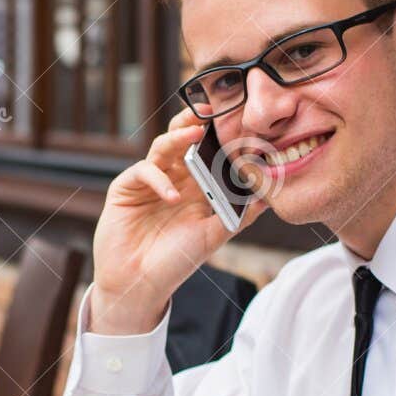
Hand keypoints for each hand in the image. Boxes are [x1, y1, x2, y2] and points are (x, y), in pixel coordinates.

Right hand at [89, 107, 266, 334]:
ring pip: (162, 146)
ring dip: (178, 138)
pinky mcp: (126, 188)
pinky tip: (172, 196)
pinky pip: (144, 171)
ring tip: (194, 135)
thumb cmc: (176, 260)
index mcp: (195, 184)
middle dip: (194, 122)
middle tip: (209, 111)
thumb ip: (239, 215)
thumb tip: (269, 198)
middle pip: (183, 138)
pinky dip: (159, 180)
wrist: (140, 283)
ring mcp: (149, 181)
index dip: (218, 135)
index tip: (236, 121)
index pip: (207, 150)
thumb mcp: (214, 236)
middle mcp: (173, 177)